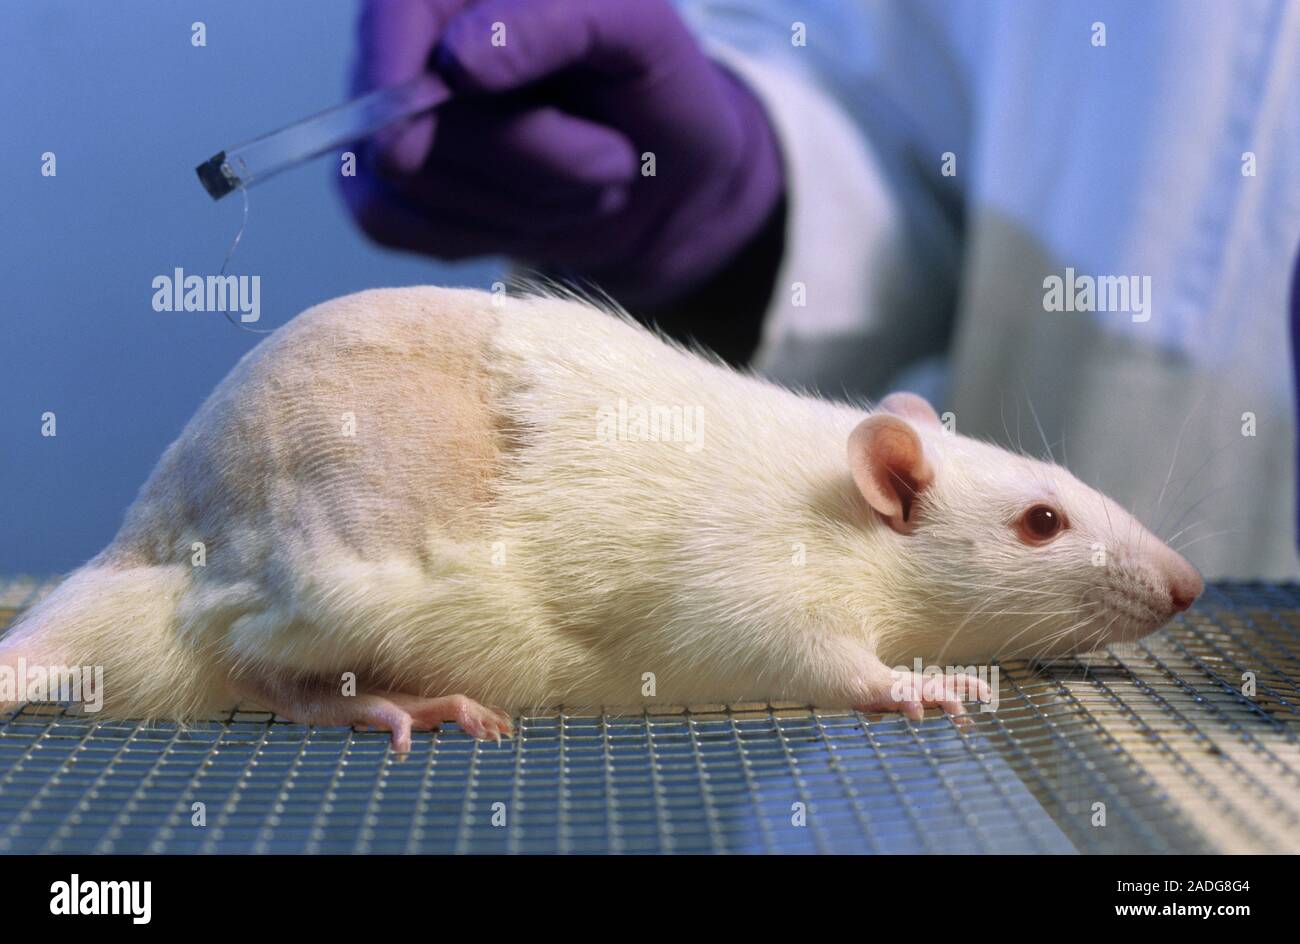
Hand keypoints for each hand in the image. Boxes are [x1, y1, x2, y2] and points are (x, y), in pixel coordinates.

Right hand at [341, 0, 782, 305]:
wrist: (670, 183)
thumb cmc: (656, 90)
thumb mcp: (638, 32)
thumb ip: (555, 22)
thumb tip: (458, 62)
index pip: (393, 15)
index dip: (397, 71)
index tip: (437, 125)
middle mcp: (410, 47)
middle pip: (415, 119)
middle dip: (532, 158)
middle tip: (614, 160)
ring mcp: (392, 124)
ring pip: (415, 185)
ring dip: (526, 204)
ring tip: (589, 181)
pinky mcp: (393, 197)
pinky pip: (401, 229)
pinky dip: (488, 234)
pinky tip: (542, 214)